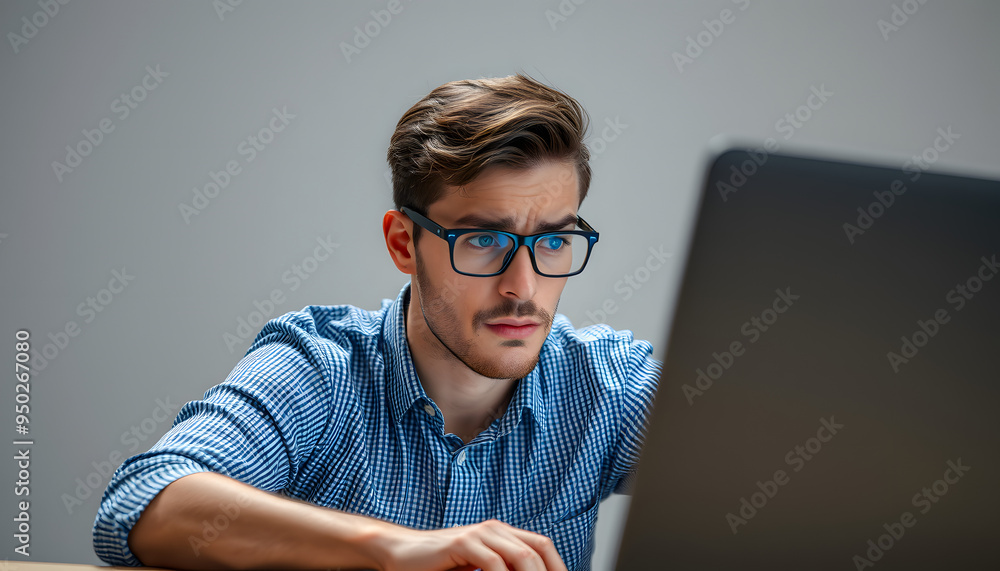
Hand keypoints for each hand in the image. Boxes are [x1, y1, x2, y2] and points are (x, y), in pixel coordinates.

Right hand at [374, 519, 566, 570]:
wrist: (401, 552)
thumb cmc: (440, 564)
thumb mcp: (478, 568)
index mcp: (503, 533)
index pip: (543, 546)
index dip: (557, 566)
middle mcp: (495, 529)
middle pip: (537, 551)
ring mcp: (480, 533)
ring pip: (521, 555)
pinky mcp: (462, 542)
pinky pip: (492, 563)